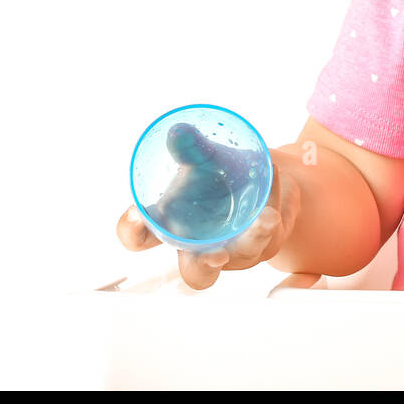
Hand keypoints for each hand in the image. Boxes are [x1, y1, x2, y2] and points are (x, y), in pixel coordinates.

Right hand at [116, 147, 300, 290]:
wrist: (262, 175)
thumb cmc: (218, 172)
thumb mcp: (204, 157)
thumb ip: (191, 147)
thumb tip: (178, 130)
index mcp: (170, 225)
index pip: (140, 238)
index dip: (132, 232)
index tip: (136, 215)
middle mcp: (200, 247)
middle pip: (195, 274)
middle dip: (202, 268)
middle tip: (213, 257)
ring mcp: (236, 249)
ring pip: (242, 255)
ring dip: (253, 238)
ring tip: (264, 219)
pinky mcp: (266, 241)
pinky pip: (269, 231)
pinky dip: (270, 214)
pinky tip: (271, 200)